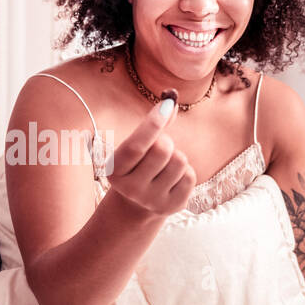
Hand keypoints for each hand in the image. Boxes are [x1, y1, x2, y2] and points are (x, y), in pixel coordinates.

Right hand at [103, 94, 196, 218]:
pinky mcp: (172, 207)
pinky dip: (185, 172)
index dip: (152, 123)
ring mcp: (151, 200)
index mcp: (115, 170)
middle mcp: (130, 189)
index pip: (136, 146)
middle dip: (166, 141)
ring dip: (177, 157)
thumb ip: (154, 123)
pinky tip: (172, 179)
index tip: (166, 104)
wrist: (138, 204)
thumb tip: (171, 97)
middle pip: (163, 150)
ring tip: (165, 165)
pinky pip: (190, 177)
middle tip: (160, 147)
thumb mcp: (138, 146)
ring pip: (179, 162)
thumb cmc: (138, 164)